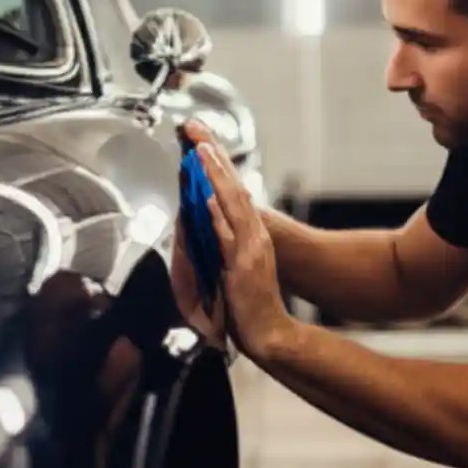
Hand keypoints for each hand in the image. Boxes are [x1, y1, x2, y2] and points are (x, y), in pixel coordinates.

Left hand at [183, 120, 292, 360]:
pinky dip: (217, 211)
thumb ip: (220, 243)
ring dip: (216, 176)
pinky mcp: (244, 263)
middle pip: (232, 189)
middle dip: (215, 160)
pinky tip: (206, 194)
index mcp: (250, 237)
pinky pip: (228, 232)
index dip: (217, 167)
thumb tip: (202, 218)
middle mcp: (253, 236)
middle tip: (198, 133)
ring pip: (231, 203)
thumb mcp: (232, 269)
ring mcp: (250, 248)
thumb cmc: (251, 307)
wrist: (270, 334)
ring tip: (201, 150)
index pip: (231, 193)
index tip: (200, 144)